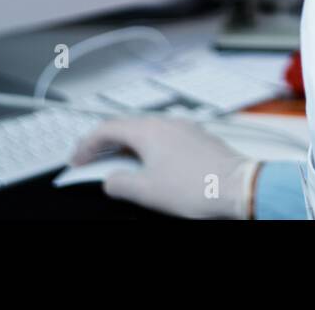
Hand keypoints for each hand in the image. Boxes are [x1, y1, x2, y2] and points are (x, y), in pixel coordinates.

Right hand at [71, 116, 258, 219]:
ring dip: (128, 148)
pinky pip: (165, 139)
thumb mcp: (146, 191)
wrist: (238, 187)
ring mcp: (185, 129)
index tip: (76, 161)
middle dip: (105, 145)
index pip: (107, 129)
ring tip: (119, 166)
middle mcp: (167, 123)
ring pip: (147, 133)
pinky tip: (151, 167)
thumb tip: (111, 181)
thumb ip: (119, 183)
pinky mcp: (199, 139)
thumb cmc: (198, 187)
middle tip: (91, 162)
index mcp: (149, 130)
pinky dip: (149, 150)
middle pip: (126, 127)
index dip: (86, 145)